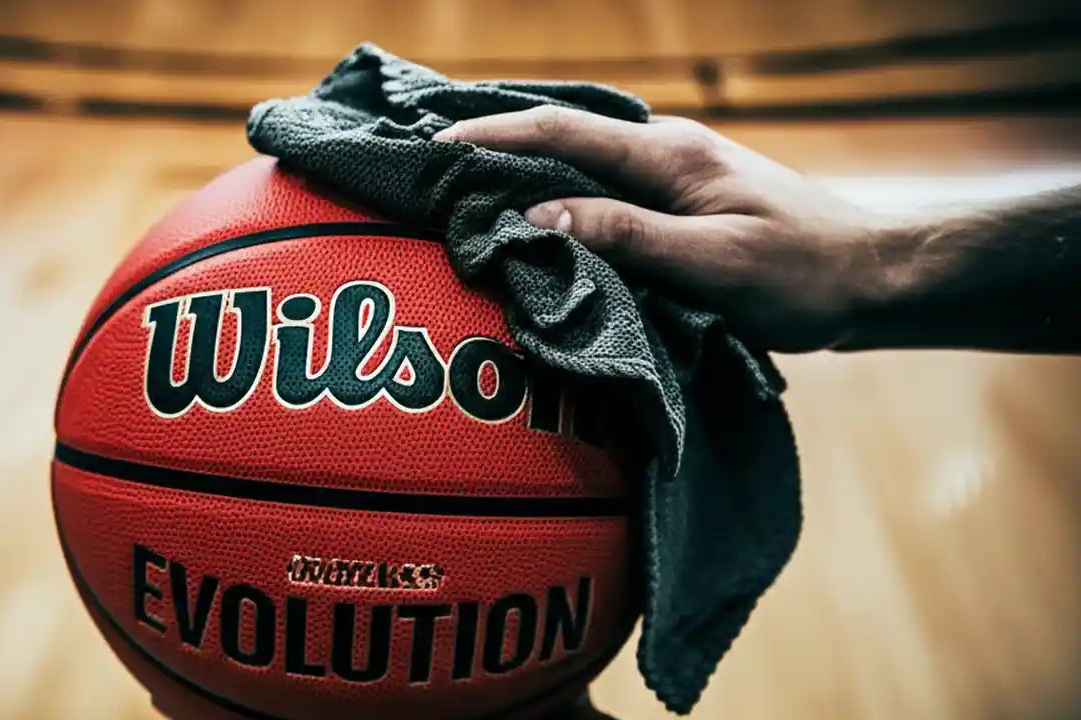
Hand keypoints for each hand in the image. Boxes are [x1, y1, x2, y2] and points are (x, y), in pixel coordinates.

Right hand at [436, 107, 890, 351]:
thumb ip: (627, 237)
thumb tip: (539, 219)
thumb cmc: (800, 276)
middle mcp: (665, 150)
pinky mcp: (682, 198)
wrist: (871, 275)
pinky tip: (540, 214)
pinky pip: (605, 185)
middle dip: (497, 144)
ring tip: (470, 188)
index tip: (437, 150)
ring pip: (583, 160)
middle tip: (435, 165)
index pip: (561, 133)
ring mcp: (675, 171)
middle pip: (564, 136)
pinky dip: (562, 192)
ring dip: (527, 169)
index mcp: (668, 156)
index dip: (494, 139)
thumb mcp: (713, 265)